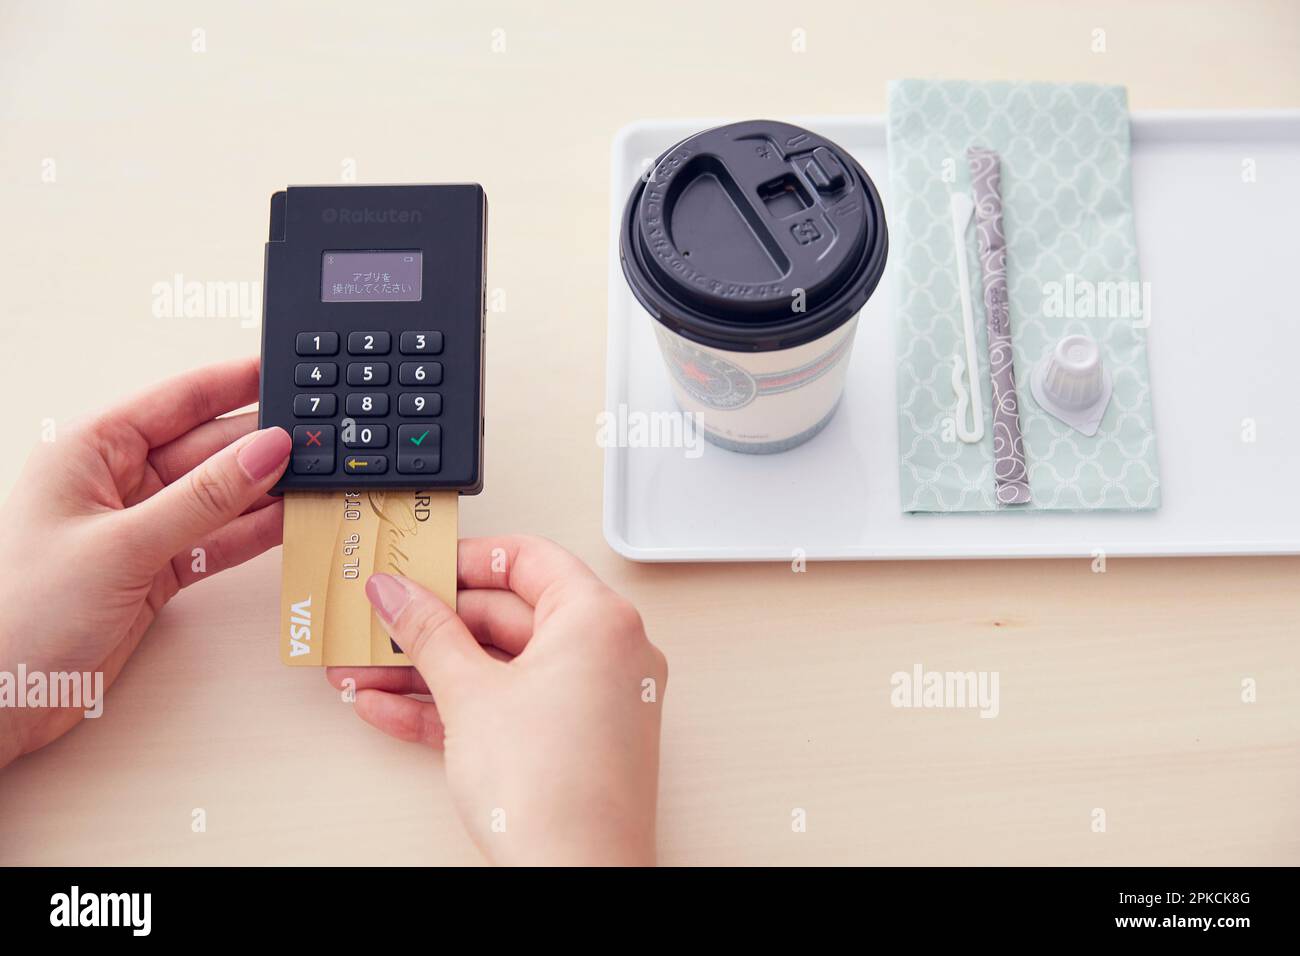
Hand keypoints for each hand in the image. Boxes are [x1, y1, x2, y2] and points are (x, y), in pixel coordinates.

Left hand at [0, 358, 290, 767]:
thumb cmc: (23, 612)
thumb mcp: (121, 545)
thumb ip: (202, 499)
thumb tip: (265, 451)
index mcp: (89, 451)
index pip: (177, 401)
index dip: (233, 383)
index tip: (285, 370)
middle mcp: (117, 483)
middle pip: (208, 449)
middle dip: (263, 443)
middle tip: (319, 437)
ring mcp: (140, 528)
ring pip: (219, 496)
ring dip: (267, 490)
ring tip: (319, 477)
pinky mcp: (156, 570)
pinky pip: (218, 539)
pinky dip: (255, 533)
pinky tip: (292, 520)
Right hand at [327, 536, 667, 865]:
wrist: (576, 880)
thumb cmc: (552, 790)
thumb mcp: (470, 694)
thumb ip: (428, 633)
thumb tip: (399, 594)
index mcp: (599, 619)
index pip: (529, 559)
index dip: (466, 559)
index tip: (419, 567)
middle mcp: (608, 652)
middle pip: (507, 615)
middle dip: (431, 626)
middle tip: (380, 622)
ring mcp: (592, 700)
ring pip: (499, 667)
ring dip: (428, 671)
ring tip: (367, 670)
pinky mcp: (571, 742)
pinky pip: (508, 707)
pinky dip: (453, 707)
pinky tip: (389, 709)